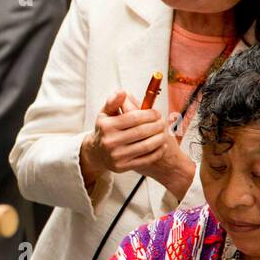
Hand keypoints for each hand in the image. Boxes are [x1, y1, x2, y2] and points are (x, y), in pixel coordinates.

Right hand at [79, 91, 193, 196]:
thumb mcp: (105, 114)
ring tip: (163, 132)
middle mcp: (110, 141)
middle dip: (157, 125)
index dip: (149, 114)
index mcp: (107, 126)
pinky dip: (157, 152)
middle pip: (142, 131)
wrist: (96, 153)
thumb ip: (114, 102)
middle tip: (163, 122)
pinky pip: (146, 159)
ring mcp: (116, 156)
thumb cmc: (105, 130)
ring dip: (159, 138)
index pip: (134, 117)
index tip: (157, 113)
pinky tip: (161, 145)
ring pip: (146, 146)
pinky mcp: (123, 167)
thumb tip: (123, 92)